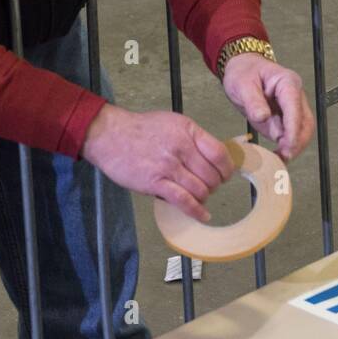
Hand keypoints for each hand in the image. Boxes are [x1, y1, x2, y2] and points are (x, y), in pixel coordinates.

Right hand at [80, 104, 232, 221]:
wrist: (110, 135)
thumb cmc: (140, 129)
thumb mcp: (173, 122)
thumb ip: (193, 138)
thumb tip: (213, 157)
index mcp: (188, 131)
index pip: (219, 153)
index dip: (227, 169)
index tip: (225, 175)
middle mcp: (181, 147)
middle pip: (212, 175)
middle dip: (214, 185)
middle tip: (208, 187)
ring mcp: (168, 166)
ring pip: (201, 190)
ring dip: (203, 197)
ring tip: (199, 197)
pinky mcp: (156, 183)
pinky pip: (184, 201)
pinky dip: (197, 211)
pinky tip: (203, 215)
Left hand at [221, 54, 315, 160]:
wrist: (242, 69)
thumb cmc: (243, 72)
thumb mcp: (242, 84)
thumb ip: (253, 101)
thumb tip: (263, 116)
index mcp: (287, 82)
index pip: (295, 108)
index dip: (293, 130)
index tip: (287, 146)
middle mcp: (295, 95)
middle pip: (306, 122)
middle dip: (297, 142)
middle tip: (283, 157)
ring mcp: (293, 108)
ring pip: (303, 131)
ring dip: (294, 146)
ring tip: (279, 159)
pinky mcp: (286, 118)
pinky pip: (292, 135)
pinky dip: (287, 147)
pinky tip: (277, 155)